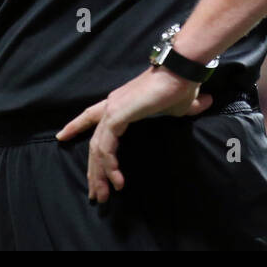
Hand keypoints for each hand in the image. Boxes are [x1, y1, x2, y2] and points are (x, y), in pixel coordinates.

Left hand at [55, 66, 214, 203]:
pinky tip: (117, 180)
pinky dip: (110, 165)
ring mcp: (112, 109)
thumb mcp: (180, 105)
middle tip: (96, 194)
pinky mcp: (117, 115)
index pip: (90, 116)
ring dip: (101, 174)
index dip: (76, 125)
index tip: (61, 136)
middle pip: (94, 142)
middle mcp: (111, 106)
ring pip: (97, 148)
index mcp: (120, 104)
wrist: (181, 71)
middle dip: (93, 170)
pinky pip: (106, 146)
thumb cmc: (180, 85)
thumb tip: (205, 102)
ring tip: (106, 194)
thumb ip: (188, 108)